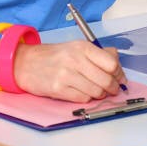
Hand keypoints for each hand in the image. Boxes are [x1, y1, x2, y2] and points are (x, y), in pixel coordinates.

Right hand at [12, 41, 127, 101]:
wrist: (26, 63)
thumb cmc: (55, 56)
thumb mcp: (77, 47)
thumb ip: (98, 54)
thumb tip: (117, 64)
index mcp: (83, 47)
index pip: (111, 63)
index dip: (119, 73)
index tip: (120, 78)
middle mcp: (75, 60)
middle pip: (106, 79)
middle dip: (113, 87)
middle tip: (114, 89)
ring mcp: (66, 75)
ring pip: (96, 91)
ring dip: (101, 94)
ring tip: (98, 91)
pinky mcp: (58, 89)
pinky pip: (83, 98)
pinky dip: (87, 98)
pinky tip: (84, 93)